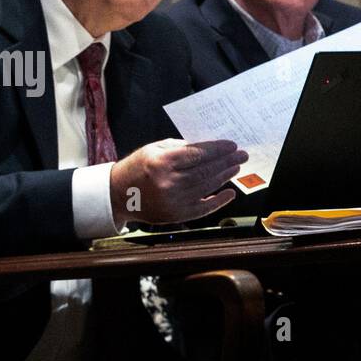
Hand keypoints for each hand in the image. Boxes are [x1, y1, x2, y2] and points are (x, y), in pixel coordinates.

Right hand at [109, 138, 247, 226]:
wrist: (119, 194)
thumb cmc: (138, 168)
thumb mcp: (155, 149)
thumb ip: (181, 148)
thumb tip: (209, 149)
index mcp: (163, 162)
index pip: (198, 154)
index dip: (218, 149)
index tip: (232, 145)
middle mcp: (169, 182)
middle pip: (206, 170)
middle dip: (227, 161)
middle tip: (242, 155)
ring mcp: (174, 201)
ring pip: (207, 187)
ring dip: (225, 176)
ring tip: (236, 168)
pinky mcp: (177, 215)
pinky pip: (204, 208)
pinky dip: (219, 200)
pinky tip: (229, 191)